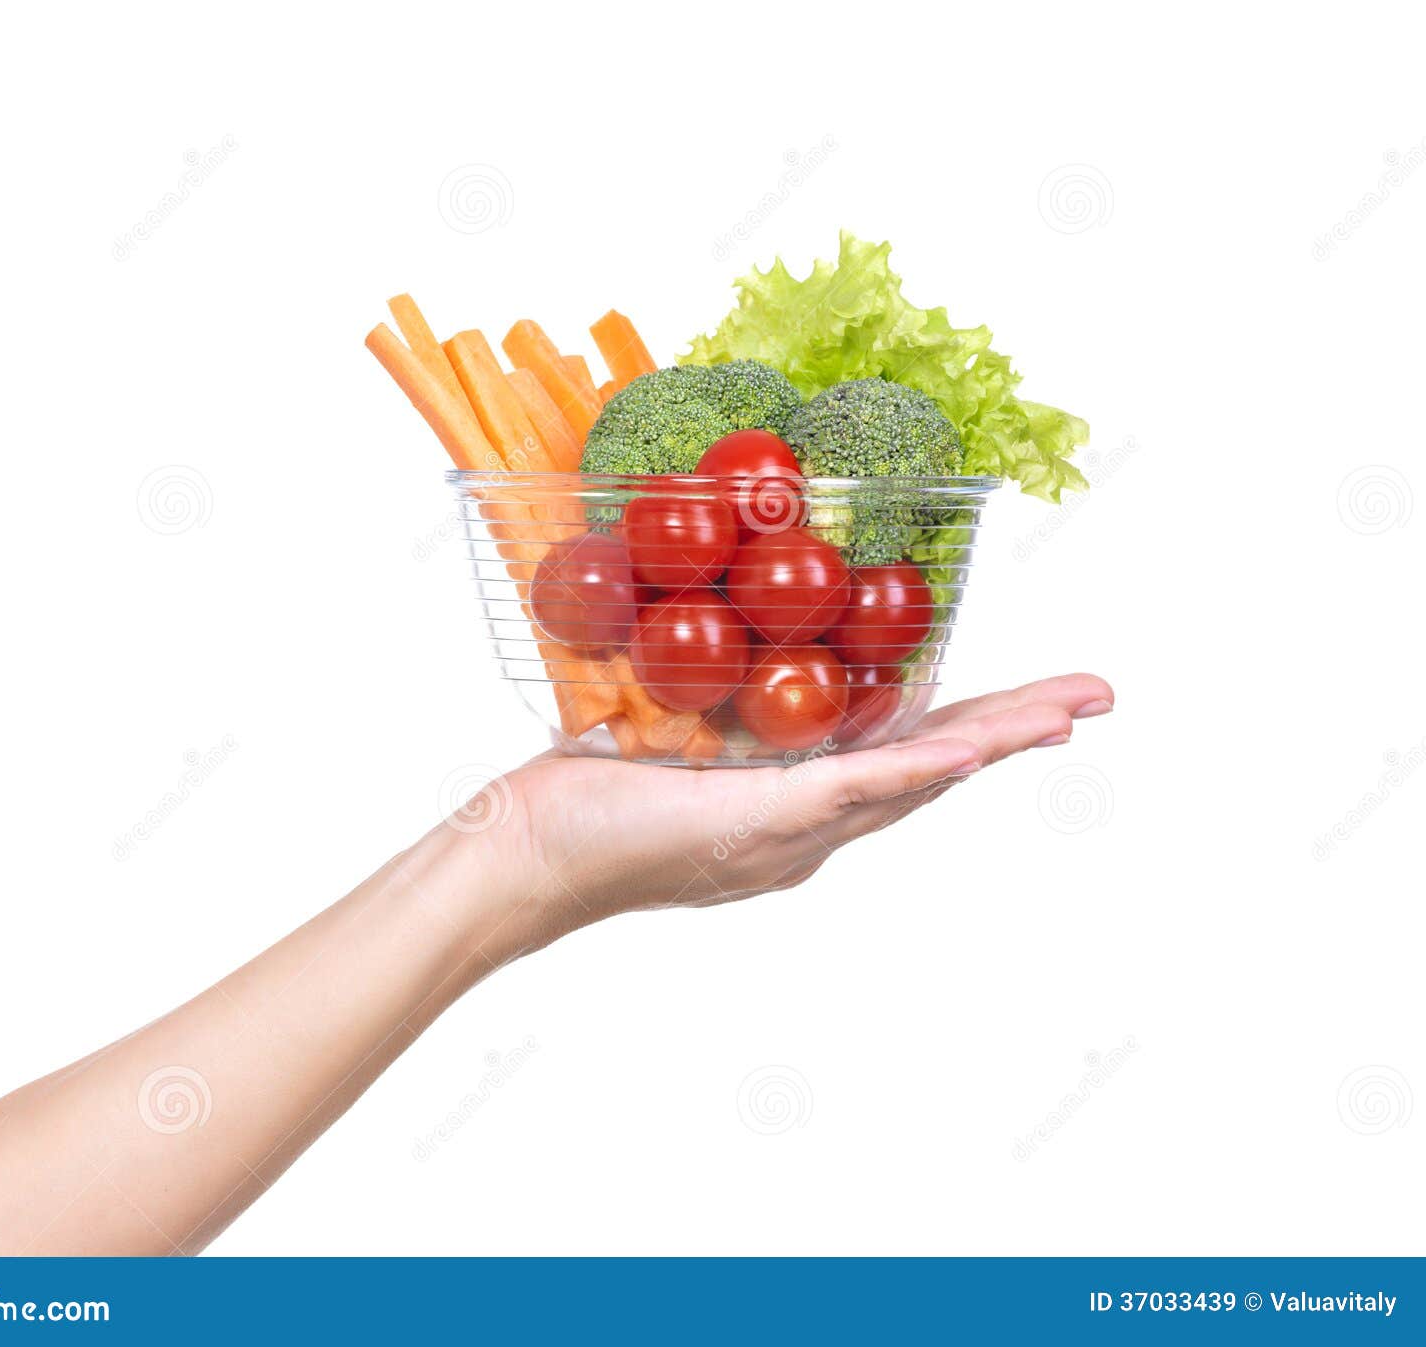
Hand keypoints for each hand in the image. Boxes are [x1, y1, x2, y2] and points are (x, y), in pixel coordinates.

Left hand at [471, 673, 1112, 943]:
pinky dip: (917, 774)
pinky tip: (970, 752)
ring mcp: (791, 834)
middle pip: (931, 773)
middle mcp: (807, 829)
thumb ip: (708, 689)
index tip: (1031, 694)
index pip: (897, 754)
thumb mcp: (662, 726)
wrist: (527, 853)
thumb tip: (716, 615)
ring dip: (992, 743)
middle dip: (1015, 730)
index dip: (968, 724)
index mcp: (792, 803)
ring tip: (1066, 712)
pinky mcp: (762, 827)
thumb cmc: (579, 792)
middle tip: (1093, 695)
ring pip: (912, 783)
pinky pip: (854, 794)